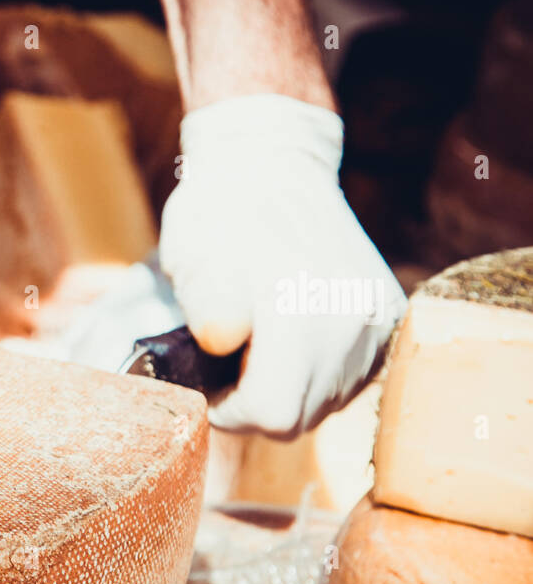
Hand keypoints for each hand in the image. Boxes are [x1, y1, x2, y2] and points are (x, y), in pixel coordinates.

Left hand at [159, 94, 406, 437]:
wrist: (273, 166)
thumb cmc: (218, 219)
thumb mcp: (194, 259)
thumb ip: (208, 306)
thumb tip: (222, 339)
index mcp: (303, 310)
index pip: (271, 413)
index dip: (229, 410)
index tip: (210, 383)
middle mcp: (354, 320)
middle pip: (299, 417)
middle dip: (255, 404)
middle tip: (229, 365)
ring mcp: (378, 320)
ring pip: (326, 402)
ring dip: (288, 389)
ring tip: (261, 345)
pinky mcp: (390, 316)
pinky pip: (351, 377)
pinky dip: (317, 372)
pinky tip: (293, 339)